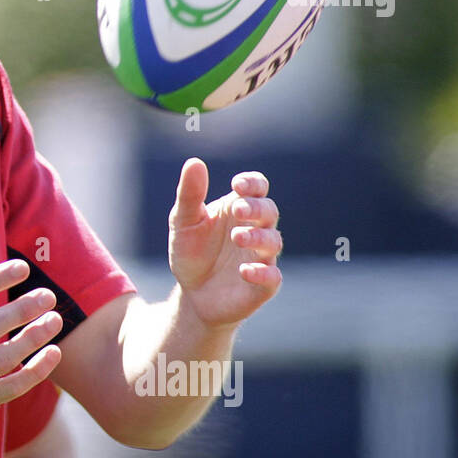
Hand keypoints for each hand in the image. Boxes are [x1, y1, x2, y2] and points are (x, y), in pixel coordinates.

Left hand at [167, 157, 281, 328]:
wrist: (191, 295)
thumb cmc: (191, 253)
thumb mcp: (183, 222)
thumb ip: (189, 194)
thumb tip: (194, 162)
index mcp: (238, 209)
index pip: (257, 188)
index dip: (253, 183)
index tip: (237, 185)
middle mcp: (255, 230)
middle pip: (269, 211)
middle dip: (256, 208)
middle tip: (238, 210)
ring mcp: (261, 257)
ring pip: (274, 242)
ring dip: (258, 237)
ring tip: (237, 237)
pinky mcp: (263, 285)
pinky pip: (272, 277)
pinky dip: (262, 272)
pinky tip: (244, 270)